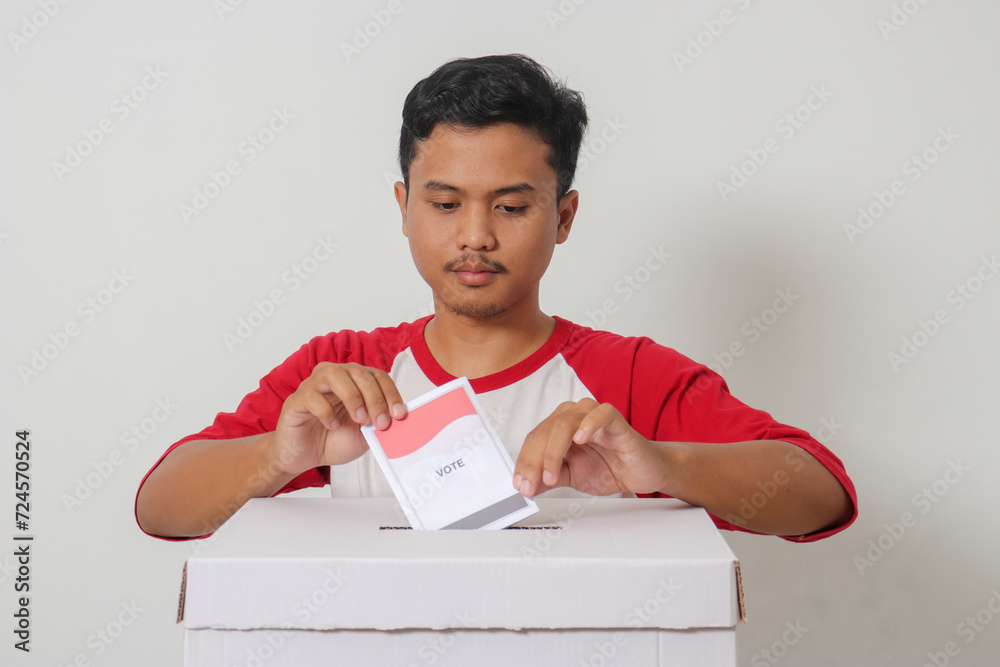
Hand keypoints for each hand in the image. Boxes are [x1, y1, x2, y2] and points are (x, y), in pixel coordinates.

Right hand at [270, 362, 405, 475]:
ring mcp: (313, 385)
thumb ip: (377, 423)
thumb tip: (396, 417)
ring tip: (359, 419)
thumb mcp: (363, 434)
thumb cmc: (333, 440)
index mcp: (354, 381)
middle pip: (359, 373)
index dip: (390, 393)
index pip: (377, 375)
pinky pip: (312, 396)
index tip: (399, 414)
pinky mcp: (296, 399)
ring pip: (335, 375)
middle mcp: (334, 377)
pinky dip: (326, 411)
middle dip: (375, 398)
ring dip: (352, 397)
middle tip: (381, 422)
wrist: (304, 456)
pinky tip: (332, 425)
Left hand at [512, 399, 668, 497]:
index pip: (534, 439)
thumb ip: (548, 479)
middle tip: (531, 485)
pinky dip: (588, 425)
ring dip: (553, 452)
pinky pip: (600, 414)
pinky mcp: (615, 419)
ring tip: (551, 476)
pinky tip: (580, 439)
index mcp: (559, 426)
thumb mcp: (571, 477)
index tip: (520, 485)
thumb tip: (527, 487)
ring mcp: (593, 414)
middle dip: (534, 462)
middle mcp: (573, 416)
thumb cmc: (609, 467)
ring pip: (563, 424)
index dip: (524, 462)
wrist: (641, 472)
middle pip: (545, 432)